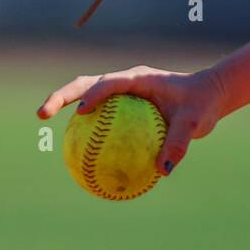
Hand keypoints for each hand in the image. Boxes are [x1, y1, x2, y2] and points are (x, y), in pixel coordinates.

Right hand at [36, 66, 227, 175]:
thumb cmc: (201, 104)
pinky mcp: (121, 108)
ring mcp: (121, 94)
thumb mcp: (195, 122)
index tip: (82, 112)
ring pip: (86, 99)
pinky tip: (75, 157)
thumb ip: (179, 142)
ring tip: (42, 124)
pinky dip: (85, 133)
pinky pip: (99, 121)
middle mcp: (125, 83)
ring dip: (64, 108)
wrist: (208, 96)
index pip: (111, 82)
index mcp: (139, 78)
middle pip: (86, 85)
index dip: (94, 94)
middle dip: (61, 96)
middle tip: (42, 113)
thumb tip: (163, 171)